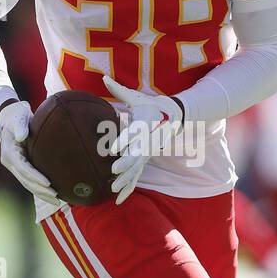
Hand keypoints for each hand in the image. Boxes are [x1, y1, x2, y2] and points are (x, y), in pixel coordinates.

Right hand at [0, 100, 58, 203]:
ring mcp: (14, 165)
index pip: (23, 168)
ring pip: (27, 183)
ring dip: (41, 193)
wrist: (11, 115)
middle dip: (40, 190)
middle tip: (57, 197)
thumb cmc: (17, 114)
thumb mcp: (19, 117)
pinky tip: (52, 194)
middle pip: (25, 180)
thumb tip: (22, 137)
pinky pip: (30, 180)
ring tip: (57, 201)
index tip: (48, 183)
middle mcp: (9, 161)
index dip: (35, 177)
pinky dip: (40, 188)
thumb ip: (20, 126)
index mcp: (8, 151)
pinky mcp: (20, 166)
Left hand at [102, 75, 183, 204]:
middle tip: (113, 171)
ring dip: (125, 180)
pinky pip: (136, 177)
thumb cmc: (151, 106)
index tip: (113, 148)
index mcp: (143, 127)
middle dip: (125, 165)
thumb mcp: (136, 97)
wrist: (172, 117)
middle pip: (135, 156)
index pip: (133, 135)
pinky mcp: (143, 161)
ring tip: (113, 189)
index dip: (123, 141)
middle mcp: (145, 143)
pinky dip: (128, 189)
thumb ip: (119, 90)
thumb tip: (104, 78)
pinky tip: (119, 200)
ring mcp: (146, 154)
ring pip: (136, 170)